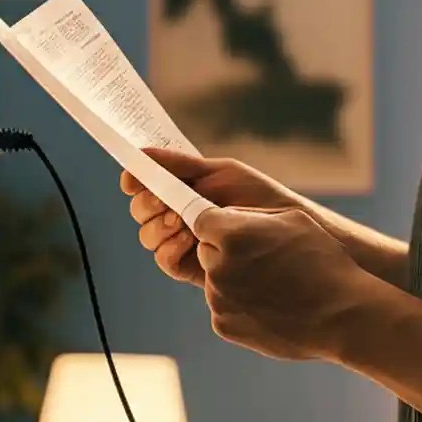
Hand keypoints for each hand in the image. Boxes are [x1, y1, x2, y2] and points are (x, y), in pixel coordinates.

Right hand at [120, 148, 299, 286]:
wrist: (288, 229)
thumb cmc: (259, 196)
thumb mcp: (220, 173)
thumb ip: (179, 165)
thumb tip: (139, 154)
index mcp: (184, 191)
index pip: (147, 187)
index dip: (136, 182)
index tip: (133, 180)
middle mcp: (179, 216)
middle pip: (141, 212)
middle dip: (146, 205)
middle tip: (164, 202)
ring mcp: (185, 242)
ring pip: (149, 236)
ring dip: (157, 227)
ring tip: (181, 221)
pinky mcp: (194, 267)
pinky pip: (165, 260)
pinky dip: (169, 248)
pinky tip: (187, 240)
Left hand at [193, 206, 367, 360]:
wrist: (341, 316)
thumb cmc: (323, 262)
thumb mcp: (293, 220)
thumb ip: (250, 214)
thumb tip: (223, 216)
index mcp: (232, 236)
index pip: (200, 219)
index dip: (217, 222)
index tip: (226, 226)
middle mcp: (218, 268)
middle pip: (206, 250)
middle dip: (225, 250)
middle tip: (262, 258)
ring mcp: (218, 300)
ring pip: (215, 279)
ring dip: (234, 278)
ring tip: (274, 284)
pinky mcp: (224, 325)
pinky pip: (224, 306)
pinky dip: (240, 304)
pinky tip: (271, 304)